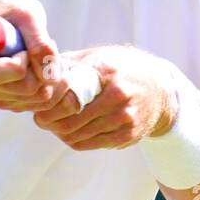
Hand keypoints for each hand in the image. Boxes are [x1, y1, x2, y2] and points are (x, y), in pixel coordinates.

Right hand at [0, 0, 71, 112]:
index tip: (24, 48)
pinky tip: (43, 66)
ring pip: (33, 98)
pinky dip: (48, 86)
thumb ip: (39, 43)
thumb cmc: (12, 10)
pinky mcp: (5, 100)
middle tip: (45, 46)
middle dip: (41, 69)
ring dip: (48, 76)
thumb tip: (50, 76)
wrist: (9, 16)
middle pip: (21, 89)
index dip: (19, 64)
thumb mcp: (28, 16)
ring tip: (43, 53)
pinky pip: (37, 104)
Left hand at [32, 45, 176, 151]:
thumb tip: (37, 67)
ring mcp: (125, 117)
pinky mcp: (128, 135)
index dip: (48, 102)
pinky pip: (90, 143)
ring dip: (59, 132)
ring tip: (53, 124)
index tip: (38, 103)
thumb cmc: (122, 68)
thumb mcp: (99, 55)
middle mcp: (117, 94)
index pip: (68, 92)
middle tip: (40, 118)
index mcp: (106, 70)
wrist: (162, 88)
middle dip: (49, 121)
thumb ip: (70, 62)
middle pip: (70, 118)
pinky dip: (74, 140)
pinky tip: (70, 131)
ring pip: (77, 134)